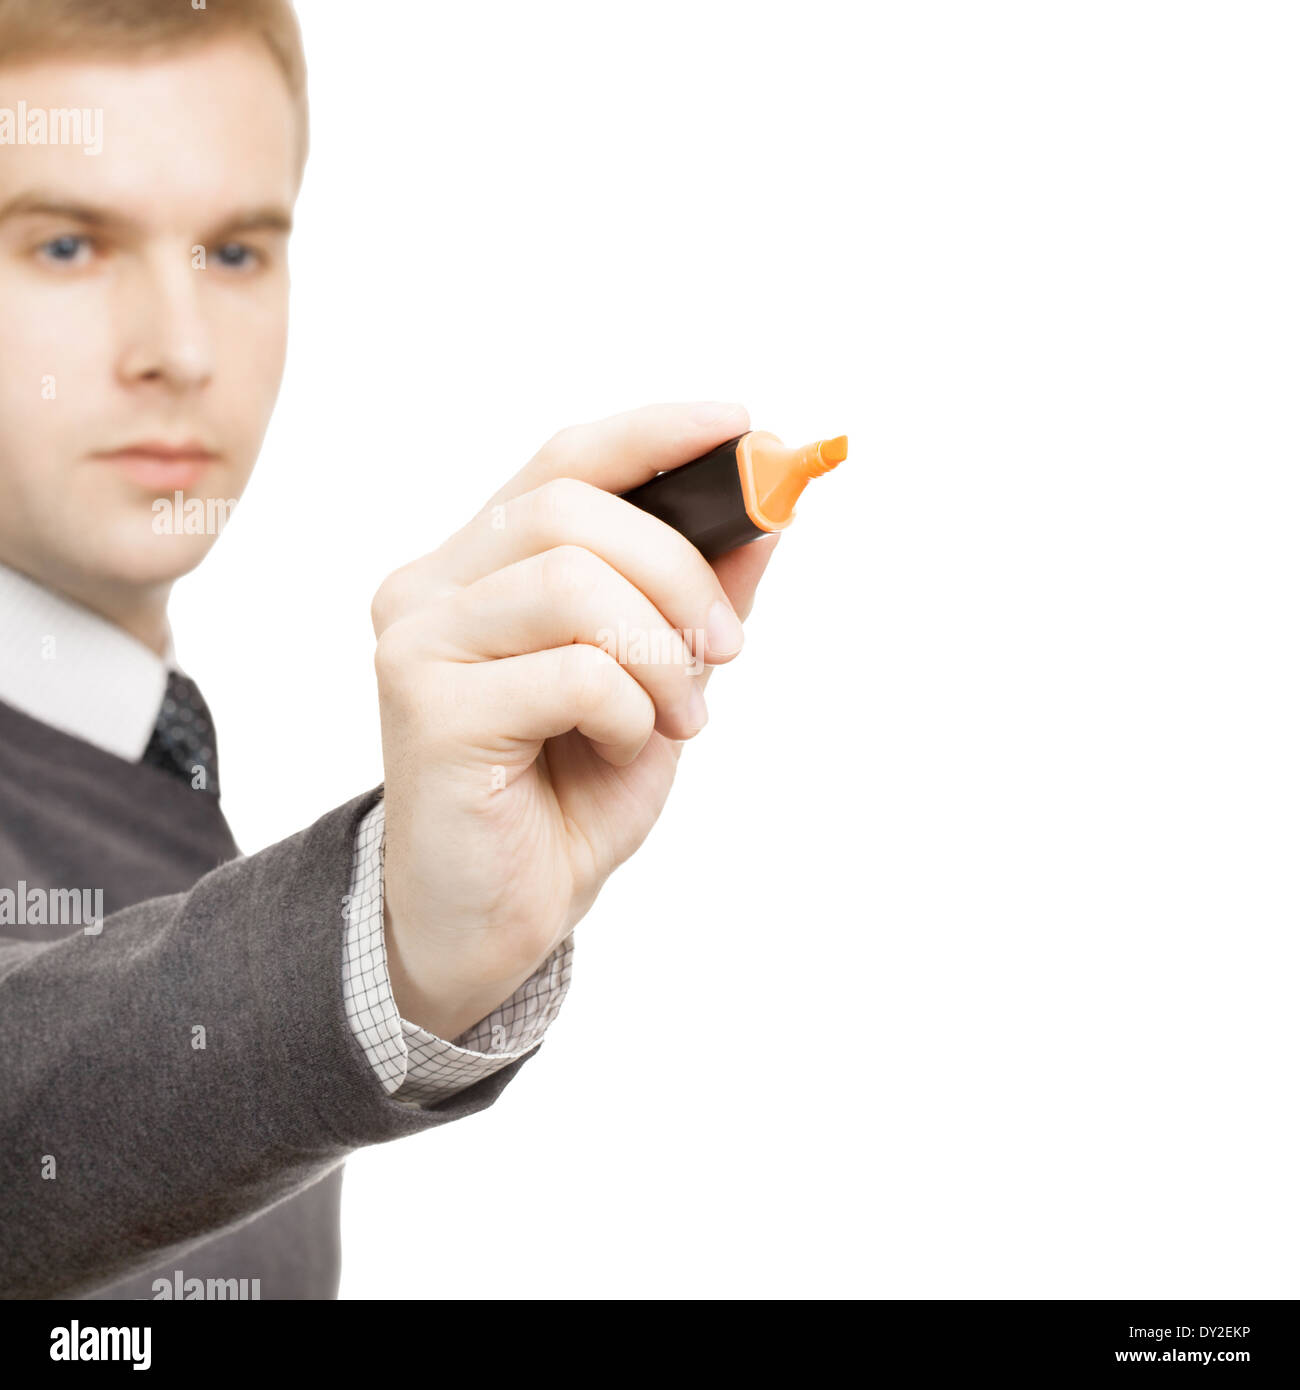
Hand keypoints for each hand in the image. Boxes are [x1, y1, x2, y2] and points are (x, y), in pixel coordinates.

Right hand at [370, 401, 780, 1039]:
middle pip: (569, 510)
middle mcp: (431, 586)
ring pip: (571, 582)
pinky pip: (572, 670)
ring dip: (659, 654)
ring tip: (674, 716)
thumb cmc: (568, 792)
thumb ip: (694, 600)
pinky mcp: (426, 708)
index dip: (654, 433)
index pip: (563, 461)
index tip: (742, 425)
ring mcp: (418, 643)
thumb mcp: (656, 682)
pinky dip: (629, 710)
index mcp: (481, 564)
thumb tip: (763, 518)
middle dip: (678, 574)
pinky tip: (621, 748)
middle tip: (722, 650)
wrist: (499, 916)